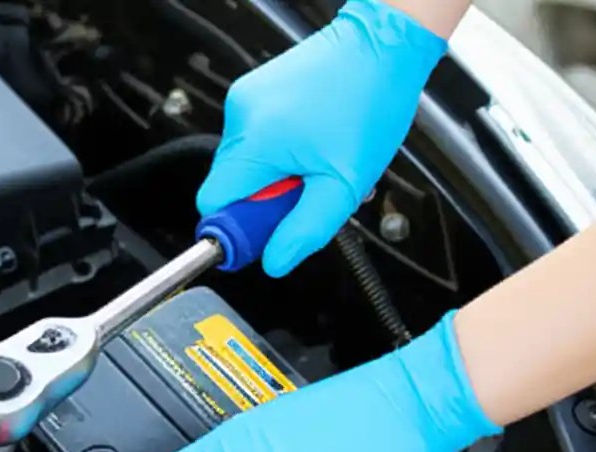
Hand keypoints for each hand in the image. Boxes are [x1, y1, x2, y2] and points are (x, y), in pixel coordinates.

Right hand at [198, 0, 446, 276]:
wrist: (382, 47)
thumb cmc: (370, 104)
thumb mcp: (344, 185)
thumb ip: (304, 230)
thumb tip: (275, 261)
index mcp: (255, 142)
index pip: (213, 205)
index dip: (239, 226)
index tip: (268, 229)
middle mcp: (240, 115)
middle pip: (228, 185)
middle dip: (266, 198)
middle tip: (307, 189)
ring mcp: (244, 98)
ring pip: (242, 163)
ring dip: (275, 173)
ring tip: (315, 159)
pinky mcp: (253, 90)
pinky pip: (253, 137)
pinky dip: (277, 149)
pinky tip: (310, 139)